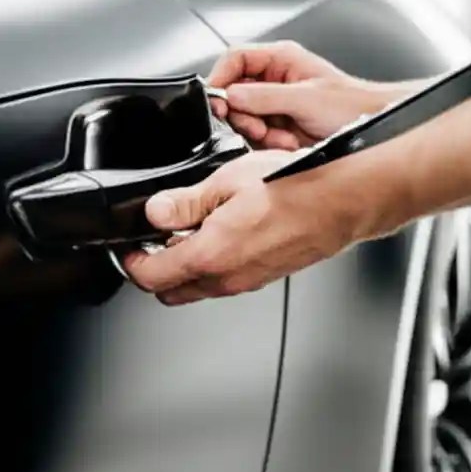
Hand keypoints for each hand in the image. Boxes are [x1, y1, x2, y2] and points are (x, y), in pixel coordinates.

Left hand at [122, 150, 365, 306]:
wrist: (341, 201)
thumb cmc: (295, 187)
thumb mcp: (226, 181)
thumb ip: (185, 202)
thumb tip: (156, 211)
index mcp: (209, 256)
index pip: (150, 278)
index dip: (131, 263)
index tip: (129, 247)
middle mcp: (226, 278)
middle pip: (172, 290)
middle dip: (156, 270)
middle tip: (153, 240)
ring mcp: (247, 281)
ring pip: (200, 286)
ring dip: (187, 265)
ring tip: (190, 229)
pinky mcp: (264, 276)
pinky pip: (226, 279)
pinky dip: (214, 263)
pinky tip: (223, 231)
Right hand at [207, 41, 414, 149]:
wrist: (374, 130)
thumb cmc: (354, 106)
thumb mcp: (306, 99)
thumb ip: (266, 97)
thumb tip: (232, 95)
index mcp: (281, 60)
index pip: (235, 59)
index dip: (221, 78)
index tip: (217, 100)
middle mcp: (275, 79)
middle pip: (235, 92)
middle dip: (244, 115)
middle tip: (259, 125)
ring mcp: (276, 103)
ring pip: (244, 118)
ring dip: (260, 132)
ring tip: (283, 137)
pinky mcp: (280, 126)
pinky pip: (257, 136)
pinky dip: (269, 143)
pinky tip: (288, 143)